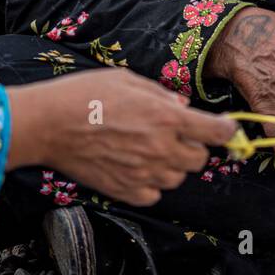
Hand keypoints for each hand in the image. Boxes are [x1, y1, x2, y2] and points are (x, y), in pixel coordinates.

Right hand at [7, 68, 236, 207]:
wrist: (49, 124)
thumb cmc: (86, 94)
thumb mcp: (129, 80)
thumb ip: (161, 95)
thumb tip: (182, 107)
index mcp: (165, 118)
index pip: (216, 132)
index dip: (226, 130)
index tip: (224, 127)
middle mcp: (161, 148)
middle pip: (200, 159)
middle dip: (193, 146)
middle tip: (172, 134)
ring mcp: (144, 173)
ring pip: (178, 178)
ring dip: (172, 165)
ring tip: (147, 149)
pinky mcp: (126, 191)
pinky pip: (155, 194)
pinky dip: (151, 183)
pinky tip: (135, 166)